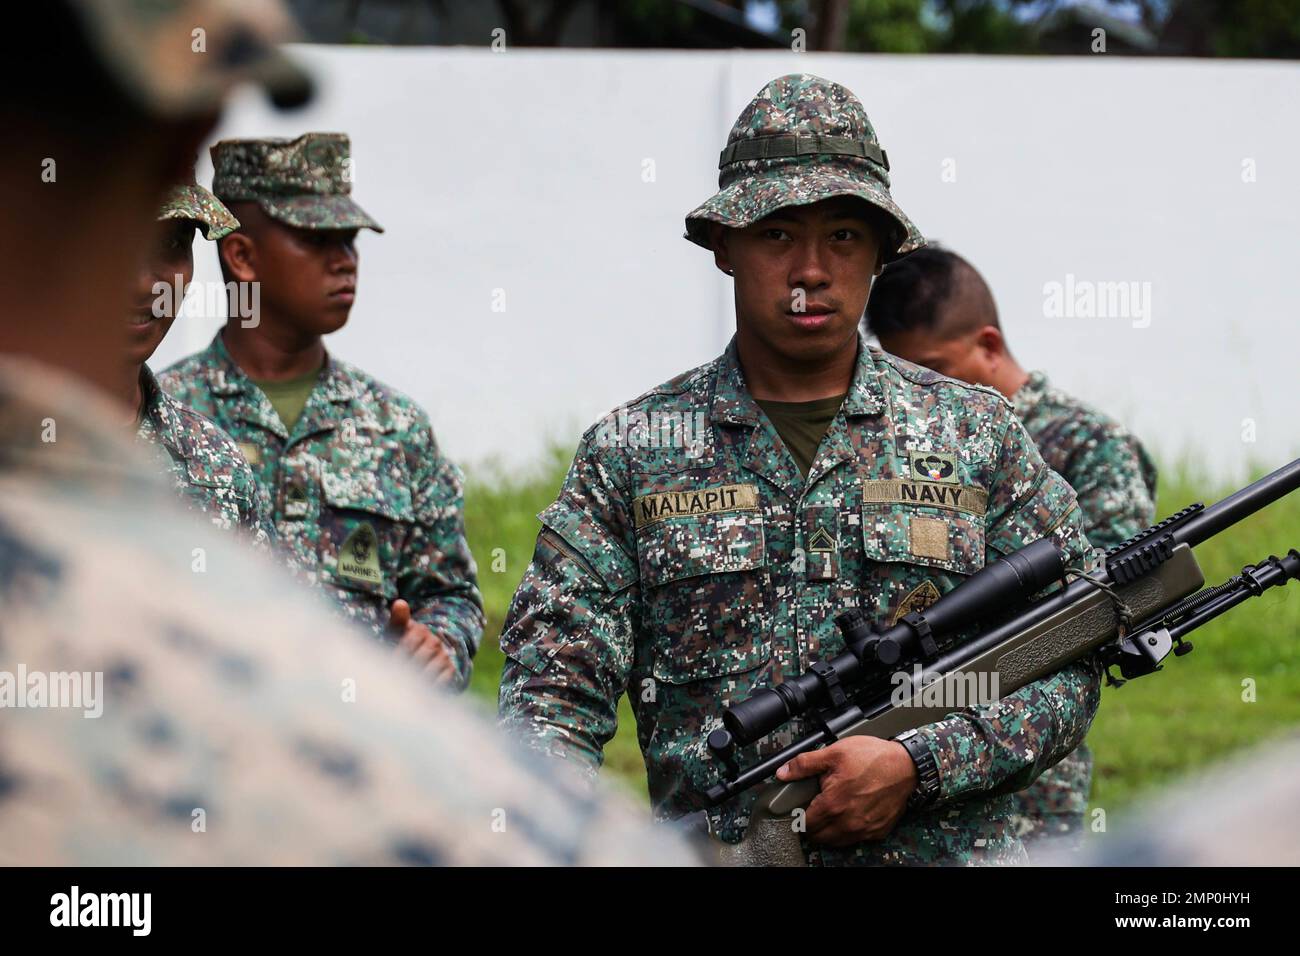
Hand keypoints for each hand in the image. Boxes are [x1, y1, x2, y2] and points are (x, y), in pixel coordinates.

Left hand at [388, 599, 455, 685]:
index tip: (388, 665)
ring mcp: (443, 656)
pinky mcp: (450, 670)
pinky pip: (442, 680)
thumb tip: (400, 603)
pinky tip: (419, 690)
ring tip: (404, 687)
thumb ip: (397, 620)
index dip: (398, 655)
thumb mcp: (394, 633)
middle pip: (420, 658)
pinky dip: (431, 686)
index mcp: (419, 630)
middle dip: (406, 670)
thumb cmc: (399, 645)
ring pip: (431, 670)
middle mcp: (434, 641)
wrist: (417, 659)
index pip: (409, 643)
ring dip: (418, 679)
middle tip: (393, 680)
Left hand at [775, 737, 916, 845]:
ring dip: (828, 831)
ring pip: (836, 841)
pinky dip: (849, 831)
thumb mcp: (834, 753)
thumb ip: (804, 764)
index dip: (797, 815)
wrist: (906, 765)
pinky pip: (856, 839)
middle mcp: (847, 823)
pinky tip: (850, 814)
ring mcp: (863, 830)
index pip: (804, 824)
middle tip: (813, 808)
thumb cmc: (873, 758)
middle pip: (818, 836)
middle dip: (811, 825)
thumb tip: (783, 772)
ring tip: (830, 811)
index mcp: (832, 805)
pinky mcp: (877, 831)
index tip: (798, 807)